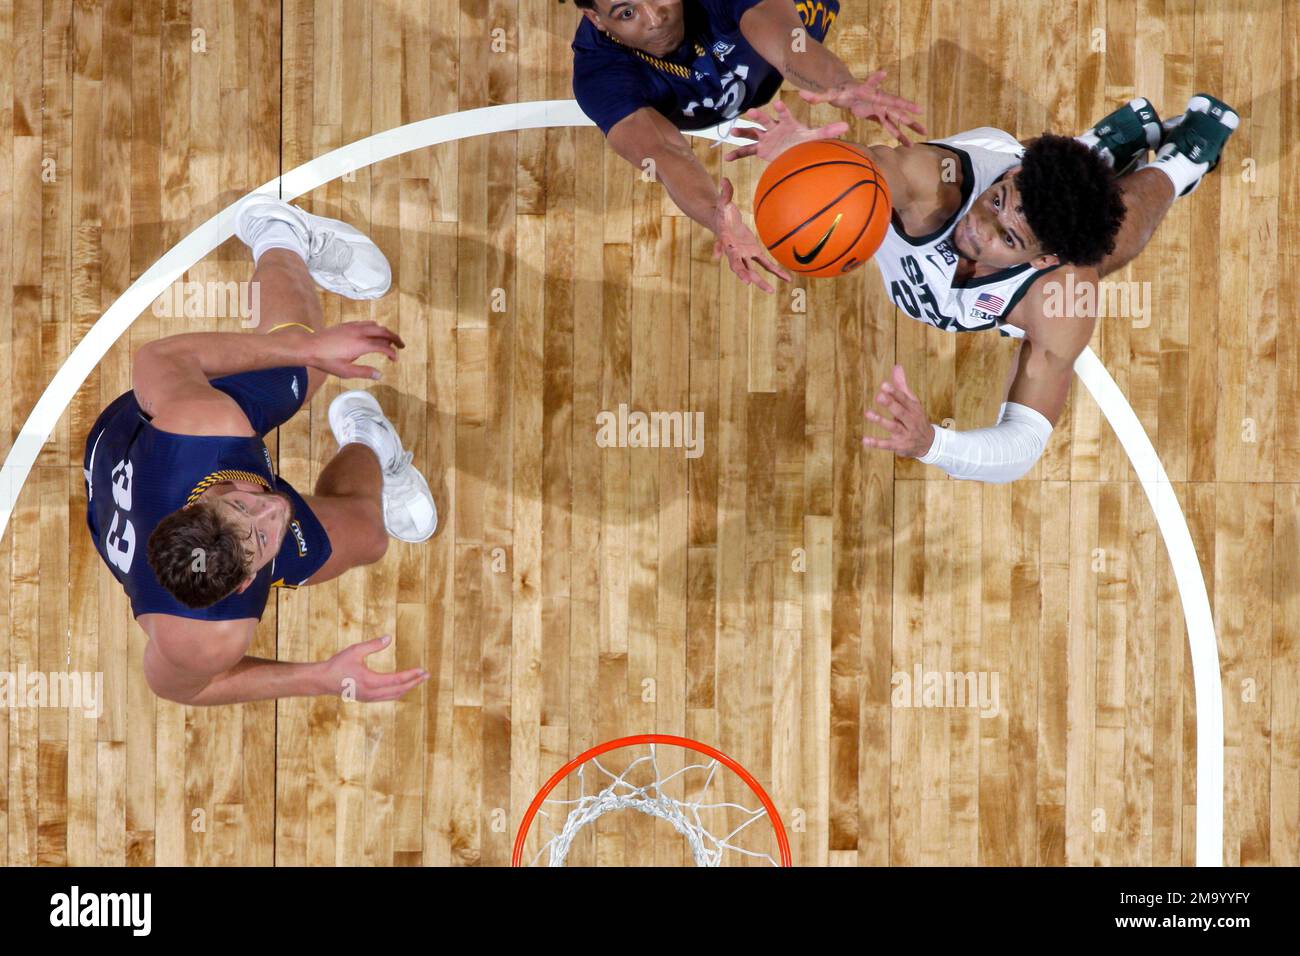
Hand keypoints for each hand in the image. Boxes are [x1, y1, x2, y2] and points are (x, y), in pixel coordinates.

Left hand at [309, 321, 405, 379]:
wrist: (309, 347)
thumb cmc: (327, 361)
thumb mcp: (346, 372)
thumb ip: (364, 372)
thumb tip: (380, 375)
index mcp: (361, 345)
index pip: (384, 346)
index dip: (392, 353)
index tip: (395, 359)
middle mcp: (360, 332)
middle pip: (384, 331)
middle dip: (395, 338)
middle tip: (402, 346)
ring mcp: (353, 326)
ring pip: (376, 325)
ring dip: (385, 332)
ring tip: (389, 340)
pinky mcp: (347, 324)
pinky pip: (366, 323)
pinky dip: (375, 328)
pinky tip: (373, 334)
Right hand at [318, 634, 428, 701]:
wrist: (323, 680)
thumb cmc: (338, 663)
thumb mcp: (355, 650)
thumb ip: (373, 645)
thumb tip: (389, 637)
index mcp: (369, 681)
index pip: (396, 680)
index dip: (411, 675)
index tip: (423, 670)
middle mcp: (371, 693)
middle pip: (398, 690)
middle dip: (414, 683)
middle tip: (427, 675)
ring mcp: (369, 698)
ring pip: (393, 696)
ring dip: (407, 688)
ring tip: (418, 680)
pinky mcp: (366, 699)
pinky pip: (387, 697)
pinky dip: (398, 692)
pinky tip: (403, 686)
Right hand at [711, 178, 791, 293]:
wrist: (721, 220)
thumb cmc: (721, 210)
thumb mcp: (722, 202)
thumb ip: (725, 193)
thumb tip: (724, 179)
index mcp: (728, 243)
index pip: (730, 256)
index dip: (736, 265)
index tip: (742, 275)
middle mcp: (735, 252)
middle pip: (740, 267)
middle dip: (746, 276)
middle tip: (751, 284)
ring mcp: (745, 254)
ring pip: (753, 270)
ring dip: (761, 281)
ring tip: (771, 291)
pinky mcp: (753, 252)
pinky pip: (766, 264)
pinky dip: (776, 271)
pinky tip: (787, 279)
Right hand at [723, 100, 849, 162]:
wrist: (794, 153)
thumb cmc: (804, 142)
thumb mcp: (816, 137)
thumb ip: (829, 131)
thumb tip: (848, 126)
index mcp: (787, 123)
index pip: (784, 114)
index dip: (782, 109)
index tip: (779, 103)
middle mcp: (774, 128)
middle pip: (764, 120)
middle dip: (758, 116)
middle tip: (751, 112)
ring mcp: (766, 138)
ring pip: (752, 133)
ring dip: (743, 132)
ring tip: (733, 131)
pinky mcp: (760, 149)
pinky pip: (747, 151)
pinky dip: (738, 155)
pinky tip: (728, 160)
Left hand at [800, 71, 926, 145]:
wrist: (843, 88)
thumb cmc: (837, 90)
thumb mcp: (828, 93)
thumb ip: (816, 95)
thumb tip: (801, 93)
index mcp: (871, 95)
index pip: (885, 97)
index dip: (898, 102)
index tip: (911, 105)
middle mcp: (879, 101)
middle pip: (897, 108)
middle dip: (909, 115)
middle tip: (922, 119)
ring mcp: (880, 109)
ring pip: (897, 119)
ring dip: (909, 127)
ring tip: (924, 134)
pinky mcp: (879, 116)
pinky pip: (892, 127)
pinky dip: (899, 136)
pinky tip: (909, 145)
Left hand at [862, 364, 935, 457]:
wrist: (929, 443)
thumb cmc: (915, 417)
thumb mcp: (911, 402)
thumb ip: (901, 385)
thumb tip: (897, 366)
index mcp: (913, 408)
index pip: (904, 399)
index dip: (894, 392)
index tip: (884, 384)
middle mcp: (911, 421)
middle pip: (900, 411)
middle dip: (890, 404)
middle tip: (878, 396)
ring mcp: (905, 434)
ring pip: (893, 427)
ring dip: (881, 421)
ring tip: (867, 413)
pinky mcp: (899, 446)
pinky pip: (887, 445)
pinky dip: (876, 443)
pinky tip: (864, 440)